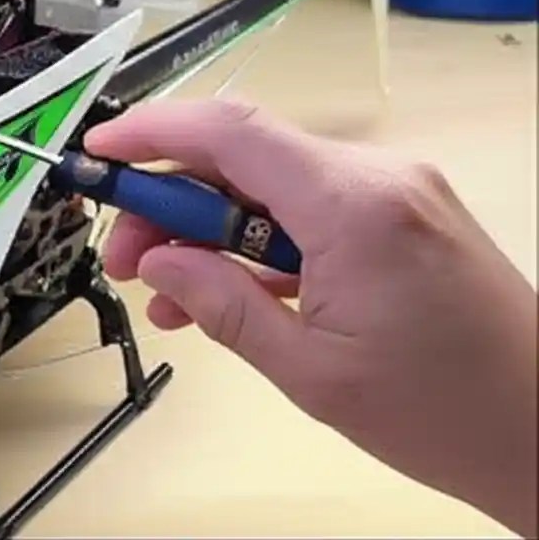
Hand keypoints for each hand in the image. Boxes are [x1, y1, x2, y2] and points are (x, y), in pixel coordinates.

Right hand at [86, 99, 536, 537]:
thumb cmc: (445, 412)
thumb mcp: (311, 371)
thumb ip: (222, 306)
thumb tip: (158, 263)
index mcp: (356, 206)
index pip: (231, 133)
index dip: (152, 132)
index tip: (98, 153)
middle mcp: (379, 178)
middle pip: (244, 156)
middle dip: (171, 200)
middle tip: (128, 260)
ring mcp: (395, 192)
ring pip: (271, 183)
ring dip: (210, 228)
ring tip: (168, 293)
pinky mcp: (402, 213)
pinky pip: (308, 207)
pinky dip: (257, 240)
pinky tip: (224, 291)